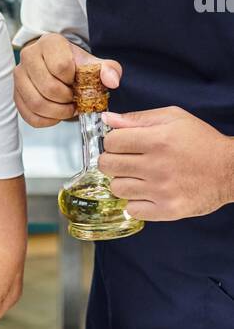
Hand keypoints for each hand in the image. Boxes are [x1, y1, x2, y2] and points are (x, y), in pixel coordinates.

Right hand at [15, 34, 121, 127]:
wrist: (57, 68)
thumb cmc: (75, 65)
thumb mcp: (94, 63)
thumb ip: (109, 69)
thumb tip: (113, 81)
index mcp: (49, 43)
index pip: (61, 67)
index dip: (74, 80)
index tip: (77, 81)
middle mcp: (29, 55)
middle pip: (48, 88)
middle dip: (67, 100)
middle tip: (74, 99)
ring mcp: (19, 76)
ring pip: (37, 103)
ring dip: (57, 112)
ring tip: (67, 108)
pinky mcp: (16, 94)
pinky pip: (29, 115)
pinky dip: (47, 120)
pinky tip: (56, 115)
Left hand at [100, 107, 233, 219]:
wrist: (230, 170)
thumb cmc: (202, 142)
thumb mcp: (174, 118)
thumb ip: (138, 118)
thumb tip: (107, 119)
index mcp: (158, 140)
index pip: (111, 141)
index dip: (113, 141)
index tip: (122, 144)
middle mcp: (157, 166)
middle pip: (108, 165)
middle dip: (112, 160)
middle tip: (126, 160)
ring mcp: (162, 190)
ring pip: (117, 188)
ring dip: (123, 181)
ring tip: (139, 176)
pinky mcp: (167, 210)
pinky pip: (132, 209)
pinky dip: (136, 202)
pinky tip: (147, 192)